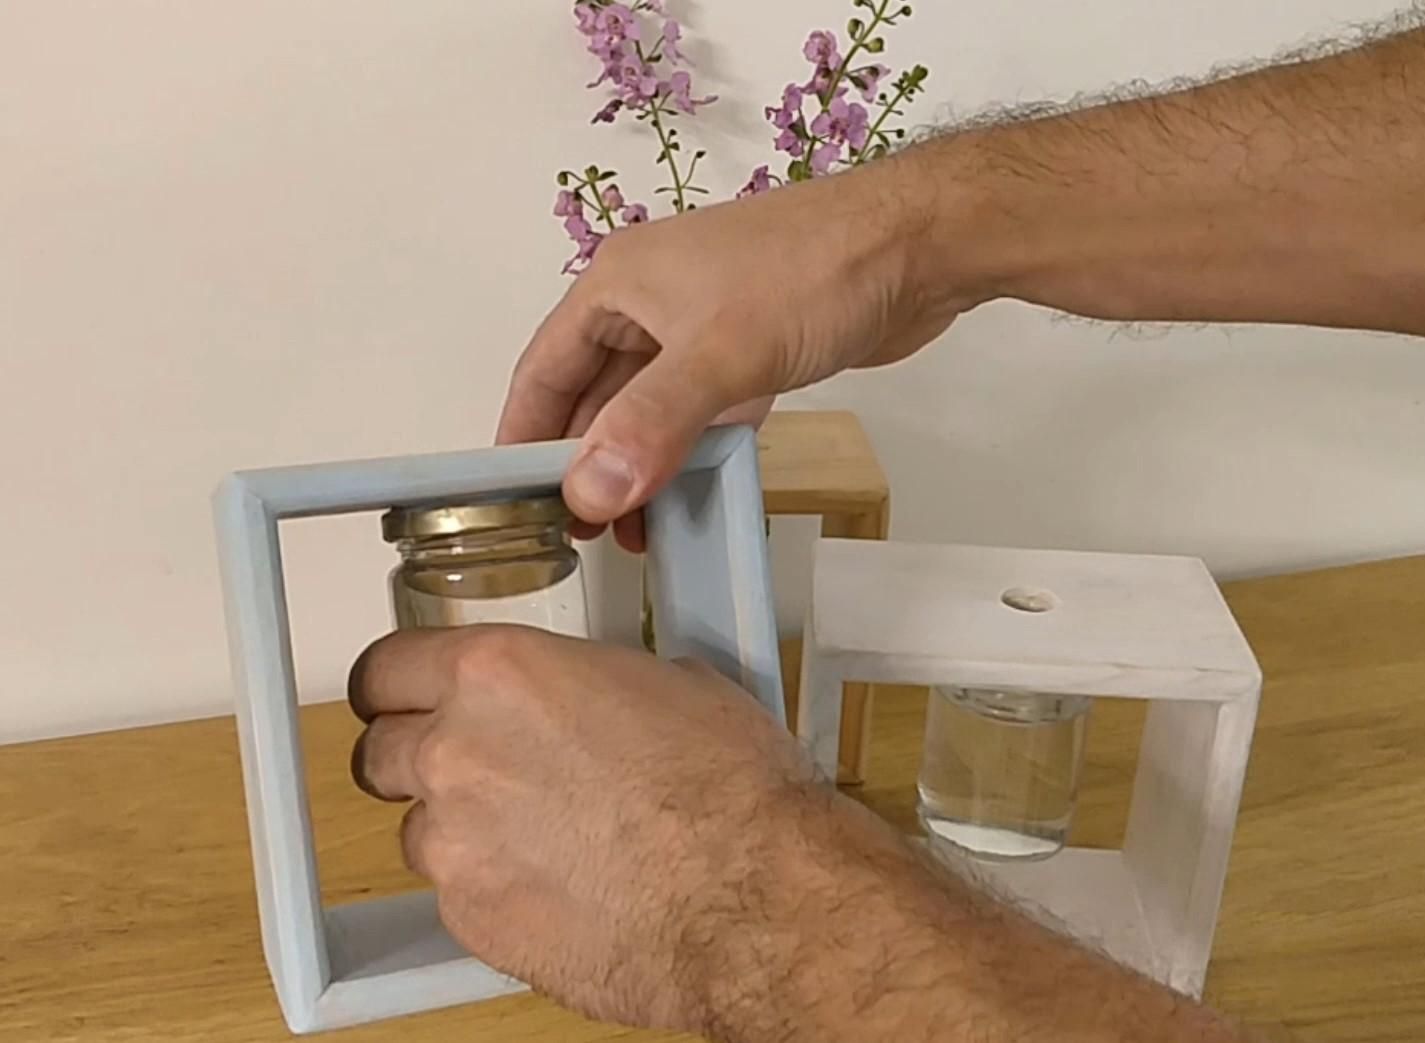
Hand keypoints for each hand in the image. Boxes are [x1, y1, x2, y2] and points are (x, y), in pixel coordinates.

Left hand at [347, 624, 836, 1034]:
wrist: (753, 896)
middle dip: (415, 758)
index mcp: (498, 674)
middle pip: (376, 751)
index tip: (400, 697)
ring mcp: (456, 844)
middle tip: (473, 769)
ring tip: (541, 837)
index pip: (383, 668)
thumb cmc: (727, 788)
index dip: (393, 685)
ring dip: (461, 830)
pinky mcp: (472, 921)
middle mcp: (457, 752)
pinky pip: (455, 896)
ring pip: (417, 831)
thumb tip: (579, 695)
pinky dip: (493, 889)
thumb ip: (580, 683)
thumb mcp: (664, 682)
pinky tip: (560, 885)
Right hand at [497, 159, 970, 548]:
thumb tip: (587, 494)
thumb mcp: (721, 353)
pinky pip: (698, 412)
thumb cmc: (814, 273)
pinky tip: (684, 500)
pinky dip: (687, 453)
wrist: (918, 245)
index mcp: (618, 285)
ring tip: (628, 535)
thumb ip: (650, 424)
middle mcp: (649, 303)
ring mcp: (701, 327)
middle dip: (582, 463)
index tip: (509, 503)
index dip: (521, 436)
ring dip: (636, 466)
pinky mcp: (748, 351)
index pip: (543, 370)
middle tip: (576, 537)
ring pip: (647, 408)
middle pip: (591, 394)